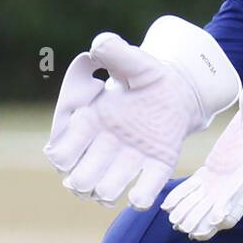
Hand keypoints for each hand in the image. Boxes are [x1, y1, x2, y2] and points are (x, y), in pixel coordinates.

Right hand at [44, 16, 239, 208]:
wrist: (181, 90)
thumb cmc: (150, 76)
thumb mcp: (134, 61)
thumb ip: (115, 53)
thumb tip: (98, 45)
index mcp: (92, 120)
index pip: (65, 145)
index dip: (62, 153)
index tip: (63, 153)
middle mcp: (106, 144)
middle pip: (80, 174)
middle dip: (80, 180)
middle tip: (85, 180)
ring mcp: (130, 158)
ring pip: (107, 187)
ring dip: (105, 191)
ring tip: (109, 191)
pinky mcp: (157, 165)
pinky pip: (145, 188)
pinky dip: (139, 197)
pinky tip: (137, 198)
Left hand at [163, 53, 242, 239]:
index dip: (231, 207)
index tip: (218, 220)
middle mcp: (239, 178)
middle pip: (222, 205)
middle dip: (206, 218)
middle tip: (189, 228)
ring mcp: (226, 177)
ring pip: (207, 201)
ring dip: (194, 213)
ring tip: (177, 224)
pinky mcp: (215, 172)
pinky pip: (198, 188)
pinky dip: (185, 198)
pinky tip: (168, 207)